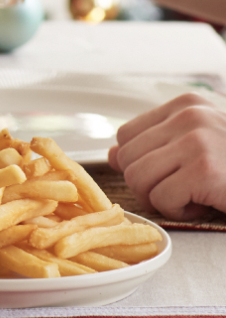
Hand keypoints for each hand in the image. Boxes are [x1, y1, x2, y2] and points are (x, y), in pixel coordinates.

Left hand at [108, 94, 225, 219]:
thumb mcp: (199, 144)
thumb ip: (156, 144)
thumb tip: (111, 155)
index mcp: (186, 105)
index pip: (126, 135)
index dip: (140, 162)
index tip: (171, 173)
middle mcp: (189, 117)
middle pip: (126, 159)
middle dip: (150, 184)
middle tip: (185, 189)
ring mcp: (197, 141)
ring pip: (137, 179)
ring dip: (163, 199)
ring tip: (195, 195)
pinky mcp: (204, 170)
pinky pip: (161, 199)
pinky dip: (179, 212)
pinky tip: (206, 204)